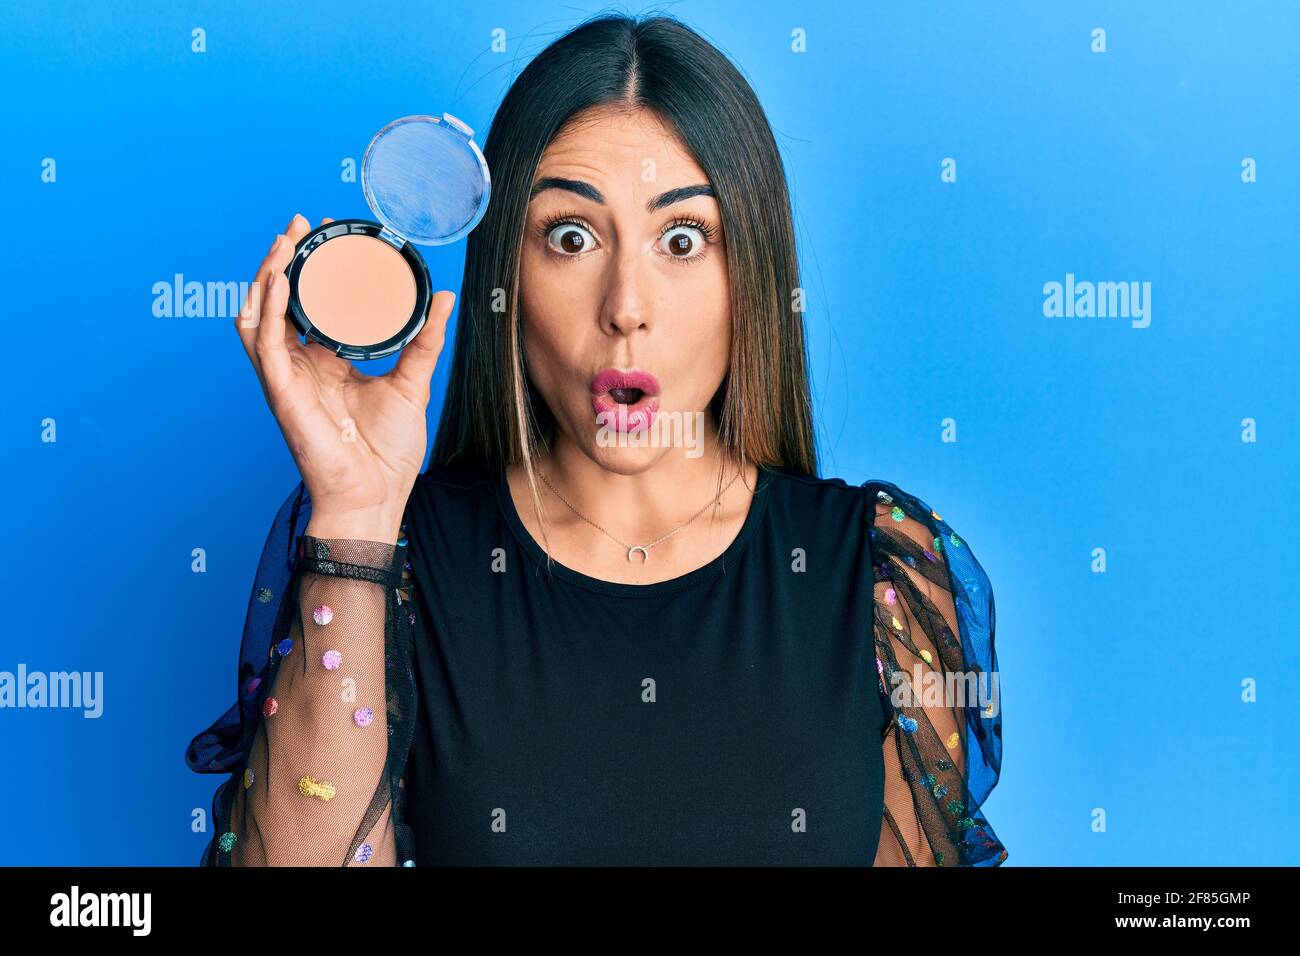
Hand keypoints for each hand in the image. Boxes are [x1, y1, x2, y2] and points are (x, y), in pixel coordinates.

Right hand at [234, 213, 454, 537]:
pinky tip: (278, 281)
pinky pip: (264, 343)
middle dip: (286, 261)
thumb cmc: (387, 453)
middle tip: (301, 224)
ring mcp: (287, 377)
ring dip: (268, 275)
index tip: (326, 233)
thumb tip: (442, 298)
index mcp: (327, 362)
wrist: (375, 495)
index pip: (311, 304)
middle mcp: (302, 365)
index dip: (313, 269)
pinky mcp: (281, 391)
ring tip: (285, 242)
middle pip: (281, 302)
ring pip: (262, 315)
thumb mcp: (412, 383)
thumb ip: (424, 341)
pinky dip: (267, 310)